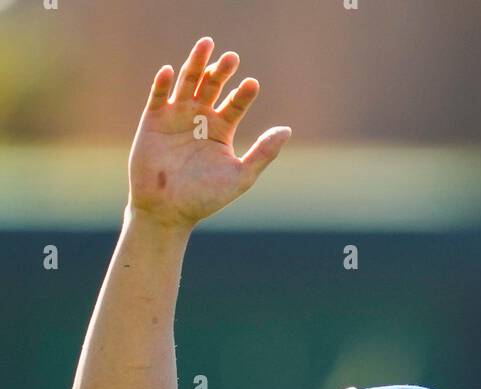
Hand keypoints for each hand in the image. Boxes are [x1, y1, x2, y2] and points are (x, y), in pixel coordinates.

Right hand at [127, 36, 290, 229]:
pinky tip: (171, 71)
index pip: (236, 104)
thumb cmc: (206, 198)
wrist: (169, 211)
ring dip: (196, 64)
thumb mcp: (241, 176)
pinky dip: (163, 83)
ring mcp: (176, 116)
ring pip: (188, 82)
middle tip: (233, 58)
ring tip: (207, 45)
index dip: (244, 94)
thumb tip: (287, 129)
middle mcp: (200, 118)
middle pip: (213, 85)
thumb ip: (263, 153)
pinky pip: (158, 96)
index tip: (252, 85)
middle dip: (222, 71)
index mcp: (221, 129)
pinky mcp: (153, 120)